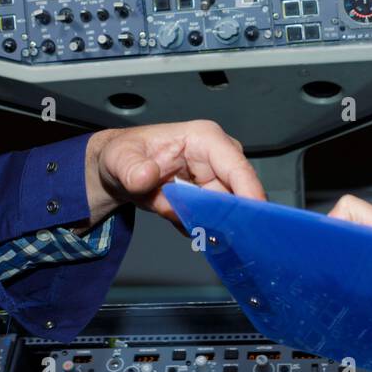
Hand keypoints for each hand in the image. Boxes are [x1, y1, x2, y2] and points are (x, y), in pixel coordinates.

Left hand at [82, 120, 264, 227]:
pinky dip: (198, 228)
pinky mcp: (209, 200)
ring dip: (207, 224)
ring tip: (181, 221)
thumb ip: (132, 169)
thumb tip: (146, 175)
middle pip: (239, 194)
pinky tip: (178, 221)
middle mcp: (216, 159)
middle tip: (207, 232)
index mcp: (204, 139)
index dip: (250, 192)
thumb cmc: (124, 154)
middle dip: (227, 216)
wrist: (118, 172)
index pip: (237, 167)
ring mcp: (215, 181)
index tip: (253, 219)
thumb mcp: (119, 159)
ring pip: (227, 212)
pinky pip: (214, 222)